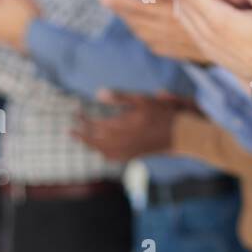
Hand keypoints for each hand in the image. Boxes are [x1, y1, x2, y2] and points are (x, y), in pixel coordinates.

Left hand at [71, 91, 186, 161]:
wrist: (182, 135)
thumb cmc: (164, 114)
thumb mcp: (143, 100)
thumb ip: (120, 98)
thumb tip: (98, 93)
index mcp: (122, 125)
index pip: (95, 124)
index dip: (83, 120)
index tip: (75, 114)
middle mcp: (122, 140)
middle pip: (94, 140)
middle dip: (81, 135)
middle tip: (70, 131)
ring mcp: (128, 150)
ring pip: (102, 150)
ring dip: (90, 145)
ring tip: (81, 140)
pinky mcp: (135, 155)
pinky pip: (113, 158)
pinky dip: (103, 154)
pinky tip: (102, 152)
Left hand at [101, 0, 207, 62]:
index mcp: (187, 17)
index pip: (150, 6)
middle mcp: (182, 33)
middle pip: (144, 19)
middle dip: (124, 8)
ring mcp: (182, 46)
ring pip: (147, 33)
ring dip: (131, 20)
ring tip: (120, 9)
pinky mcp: (186, 54)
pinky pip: (156, 45)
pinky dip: (145, 34)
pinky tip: (140, 30)